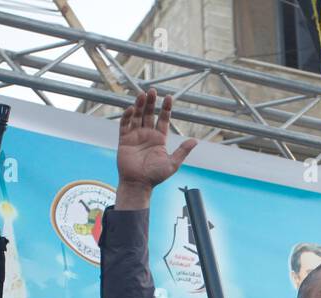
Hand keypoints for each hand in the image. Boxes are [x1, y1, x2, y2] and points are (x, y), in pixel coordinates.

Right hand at [116, 89, 197, 206]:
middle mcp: (147, 135)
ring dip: (138, 105)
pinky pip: (125, 125)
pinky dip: (127, 116)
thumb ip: (182, 151)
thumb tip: (195, 141)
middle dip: (150, 102)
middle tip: (152, 91)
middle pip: (149, 114)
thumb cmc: (156, 176)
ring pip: (137, 116)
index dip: (165, 108)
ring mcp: (135, 136)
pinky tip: (131, 109)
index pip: (163, 119)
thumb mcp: (172, 164)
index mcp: (159, 139)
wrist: (138, 184)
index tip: (169, 97)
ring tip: (141, 95)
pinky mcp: (124, 140)